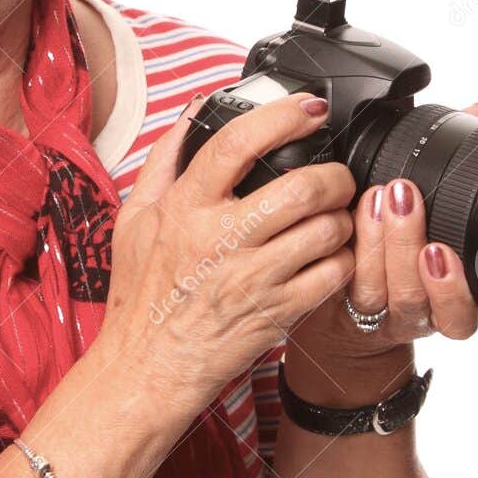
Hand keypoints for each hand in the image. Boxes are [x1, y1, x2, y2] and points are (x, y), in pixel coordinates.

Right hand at [91, 90, 356, 427]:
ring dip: (342, 217)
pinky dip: (342, 259)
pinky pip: (332, 275)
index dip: (281, 116)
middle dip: (334, 174)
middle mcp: (219, 240)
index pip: (236, 143)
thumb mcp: (135, 217)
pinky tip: (330, 256)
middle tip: (336, 175)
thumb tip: (195, 109)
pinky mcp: (277, 314)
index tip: (309, 109)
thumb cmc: (140, 296)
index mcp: (184, 208)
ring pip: (326, 230)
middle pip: (302, 188)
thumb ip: (166, 158)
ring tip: (335, 216)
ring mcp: (252, 279)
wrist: (145, 368)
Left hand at [288, 102, 477, 373]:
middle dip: (404, 243)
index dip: (452, 289)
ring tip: (374, 198)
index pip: (459, 314)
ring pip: (371, 289)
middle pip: (410, 296)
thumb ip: (455, 169)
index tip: (441, 251)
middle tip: (401, 195)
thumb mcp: (437, 214)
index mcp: (442, 301)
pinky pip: (334, 283)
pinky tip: (343, 217)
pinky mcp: (331, 299)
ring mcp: (366, 307)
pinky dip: (340, 247)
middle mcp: (409, 312)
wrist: (343, 305)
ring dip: (373, 240)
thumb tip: (477, 114)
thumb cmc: (399, 249)